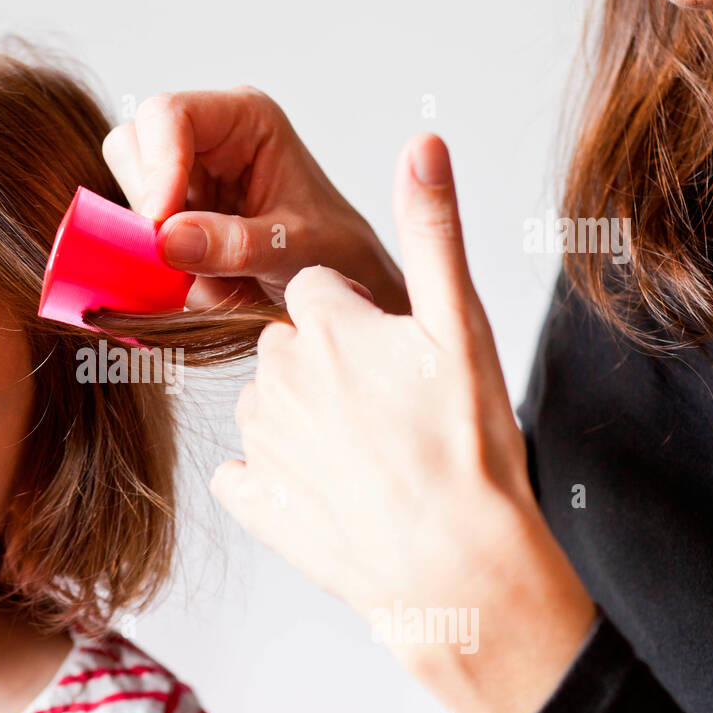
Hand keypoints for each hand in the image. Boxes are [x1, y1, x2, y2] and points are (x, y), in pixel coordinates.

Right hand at [102, 85, 410, 314]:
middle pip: (133, 148)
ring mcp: (185, 176)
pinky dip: (159, 267)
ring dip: (154, 244)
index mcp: (244, 118)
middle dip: (147, 208)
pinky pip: (137, 234)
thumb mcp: (294, 250)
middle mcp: (207, 138)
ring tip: (207, 278)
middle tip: (175, 261)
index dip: (156, 167)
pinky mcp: (173, 214)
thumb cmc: (335, 253)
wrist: (342, 285)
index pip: (169, 114)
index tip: (159, 227)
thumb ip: (235, 245)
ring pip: (128, 195)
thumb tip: (166, 241)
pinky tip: (202, 283)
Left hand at [208, 133, 596, 712]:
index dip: (357, 323)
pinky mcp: (252, 498)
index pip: (317, 294)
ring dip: (304, 420)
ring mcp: (259, 440)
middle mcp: (276, 375)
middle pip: (288, 347)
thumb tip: (423, 145)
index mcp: (322, 325)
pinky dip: (274, 478)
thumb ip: (433, 231)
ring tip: (366, 455)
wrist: (455, 567)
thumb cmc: (467, 447)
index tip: (393, 359)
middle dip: (326, 367)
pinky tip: (324, 491)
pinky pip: (245, 472)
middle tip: (387, 411)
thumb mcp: (462, 326)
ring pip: (269, 405)